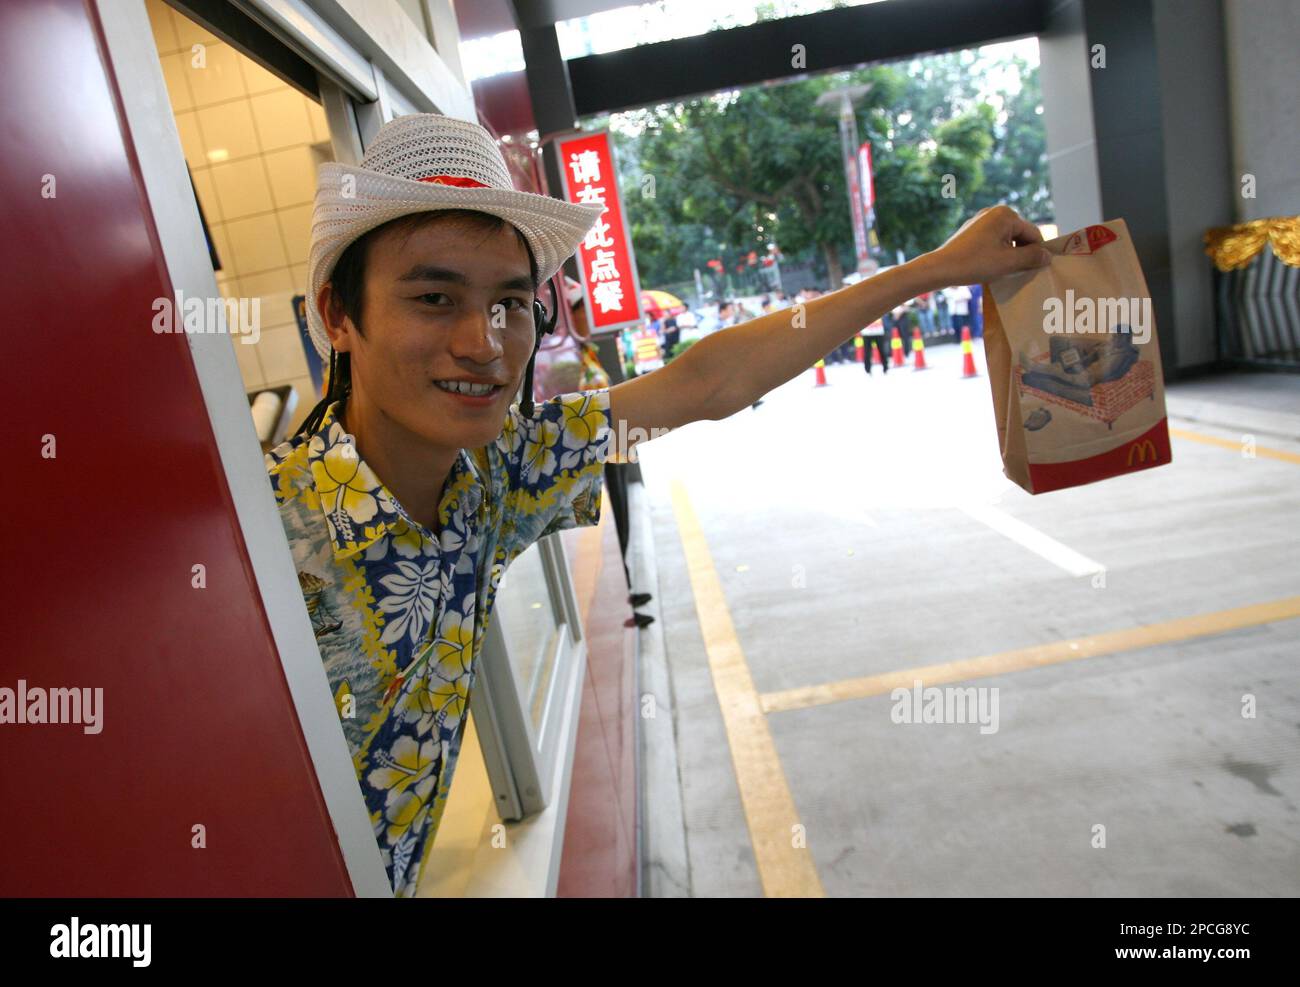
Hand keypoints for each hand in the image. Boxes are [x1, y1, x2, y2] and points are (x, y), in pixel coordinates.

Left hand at [920, 205, 1051, 287]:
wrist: (939, 268)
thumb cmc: (975, 264)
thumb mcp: (1009, 262)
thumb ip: (1032, 257)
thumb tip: (1048, 256)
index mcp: (1006, 214)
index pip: (1033, 234)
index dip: (1037, 253)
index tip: (1037, 269)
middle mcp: (994, 212)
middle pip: (1020, 235)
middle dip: (1022, 253)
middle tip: (1019, 272)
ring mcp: (981, 220)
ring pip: (1007, 239)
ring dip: (1010, 254)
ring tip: (1004, 271)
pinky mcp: (971, 231)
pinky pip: (993, 241)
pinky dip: (997, 253)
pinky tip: (991, 267)